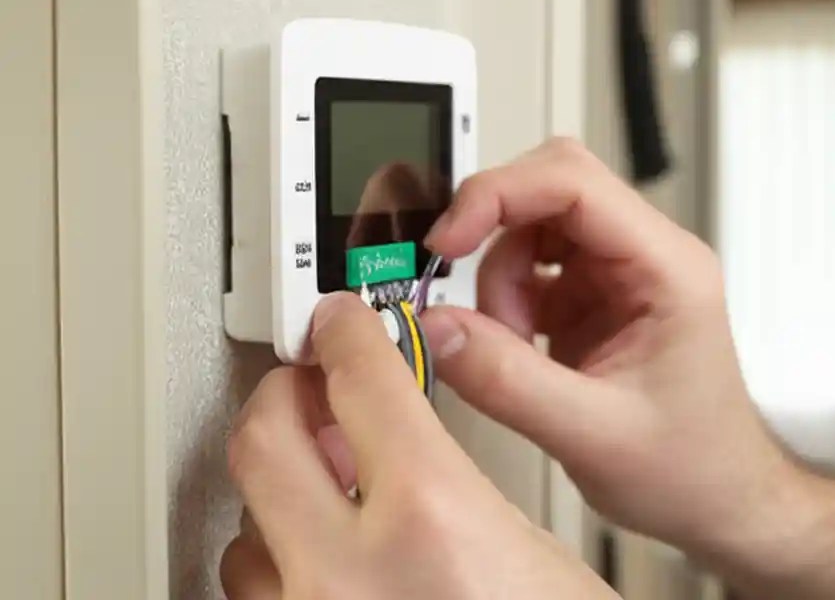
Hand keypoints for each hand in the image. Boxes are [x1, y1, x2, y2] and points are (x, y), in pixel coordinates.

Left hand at [220, 293, 615, 598]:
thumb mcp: (526, 543)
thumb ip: (446, 480)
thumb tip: (391, 438)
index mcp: (430, 521)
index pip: (360, 382)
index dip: (347, 334)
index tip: (340, 324)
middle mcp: (349, 575)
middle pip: (265, 439)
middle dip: (286, 398)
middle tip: (311, 385)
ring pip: (243, 529)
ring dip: (279, 494)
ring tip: (323, 486)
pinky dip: (280, 567)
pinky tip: (319, 562)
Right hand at [419, 139, 793, 556]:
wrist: (718, 501)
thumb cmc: (690, 469)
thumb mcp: (591, 435)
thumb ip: (506, 381)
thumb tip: (434, 328)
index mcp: (668, 268)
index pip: (575, 183)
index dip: (500, 195)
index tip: (446, 241)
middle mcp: (648, 255)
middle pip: (550, 187)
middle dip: (491, 232)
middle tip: (454, 282)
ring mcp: (621, 274)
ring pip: (532, 227)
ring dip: (498, 279)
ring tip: (510, 349)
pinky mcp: (596, 298)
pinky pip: (531, 269)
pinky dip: (505, 304)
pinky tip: (518, 352)